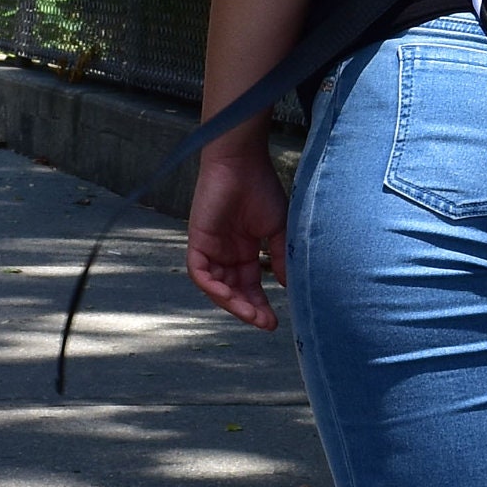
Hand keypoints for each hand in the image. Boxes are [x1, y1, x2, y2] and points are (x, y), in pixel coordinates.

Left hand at [186, 140, 288, 329]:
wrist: (242, 163)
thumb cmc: (261, 189)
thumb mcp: (278, 229)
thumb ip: (280, 258)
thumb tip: (288, 287)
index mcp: (244, 251)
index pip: (250, 286)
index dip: (261, 305)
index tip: (275, 323)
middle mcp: (226, 254)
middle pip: (234, 291)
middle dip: (248, 309)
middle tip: (265, 323)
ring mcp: (211, 249)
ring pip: (216, 288)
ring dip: (233, 303)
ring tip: (252, 314)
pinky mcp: (197, 241)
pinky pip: (200, 274)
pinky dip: (213, 288)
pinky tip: (229, 296)